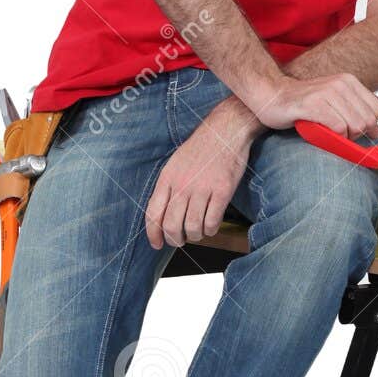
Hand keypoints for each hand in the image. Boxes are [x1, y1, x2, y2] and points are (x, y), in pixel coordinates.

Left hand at [145, 103, 255, 249]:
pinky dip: (211, 230)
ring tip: (198, 232)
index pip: (153, 214)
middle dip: (175, 240)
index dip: (153, 234)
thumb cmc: (200, 149)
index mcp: (167, 179)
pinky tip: (211, 225)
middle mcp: (182, 185)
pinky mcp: (222, 191)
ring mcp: (202, 189)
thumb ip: (168, 188)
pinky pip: (212, 222)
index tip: (156, 244)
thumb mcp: (175, 165)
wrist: (224, 131)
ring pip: (193, 228)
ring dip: (195, 236)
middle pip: (171, 226)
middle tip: (181, 240)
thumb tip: (162, 215)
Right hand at [248, 72, 377, 138]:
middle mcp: (340, 84)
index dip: (369, 127)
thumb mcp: (334, 102)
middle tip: (338, 134)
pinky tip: (322, 132)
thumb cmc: (302, 102)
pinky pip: (338, 128)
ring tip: (328, 132)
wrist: (271, 95)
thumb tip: (377, 133)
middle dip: (357, 135)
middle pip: (368, 121)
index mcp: (349, 81)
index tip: (355, 132)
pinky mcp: (313, 105)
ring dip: (344, 137)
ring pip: (355, 126)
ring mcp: (327, 93)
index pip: (377, 111)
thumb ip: (355, 112)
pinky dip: (334, 137)